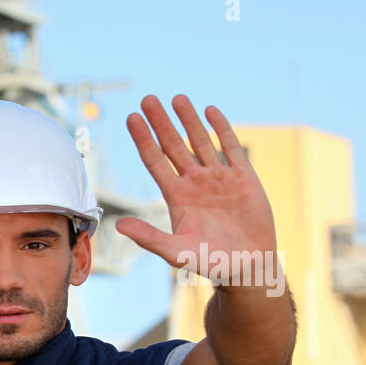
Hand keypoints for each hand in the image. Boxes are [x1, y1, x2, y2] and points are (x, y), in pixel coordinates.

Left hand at [115, 94, 278, 289]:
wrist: (247, 266)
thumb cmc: (210, 262)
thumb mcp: (176, 251)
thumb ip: (148, 238)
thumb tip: (118, 226)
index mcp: (176, 197)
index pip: (155, 161)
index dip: (144, 139)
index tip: (131, 118)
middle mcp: (194, 183)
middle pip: (174, 146)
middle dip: (161, 122)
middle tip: (147, 99)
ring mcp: (219, 178)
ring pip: (201, 141)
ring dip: (189, 120)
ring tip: (177, 98)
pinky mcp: (244, 177)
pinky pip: (231, 147)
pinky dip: (221, 129)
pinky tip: (210, 111)